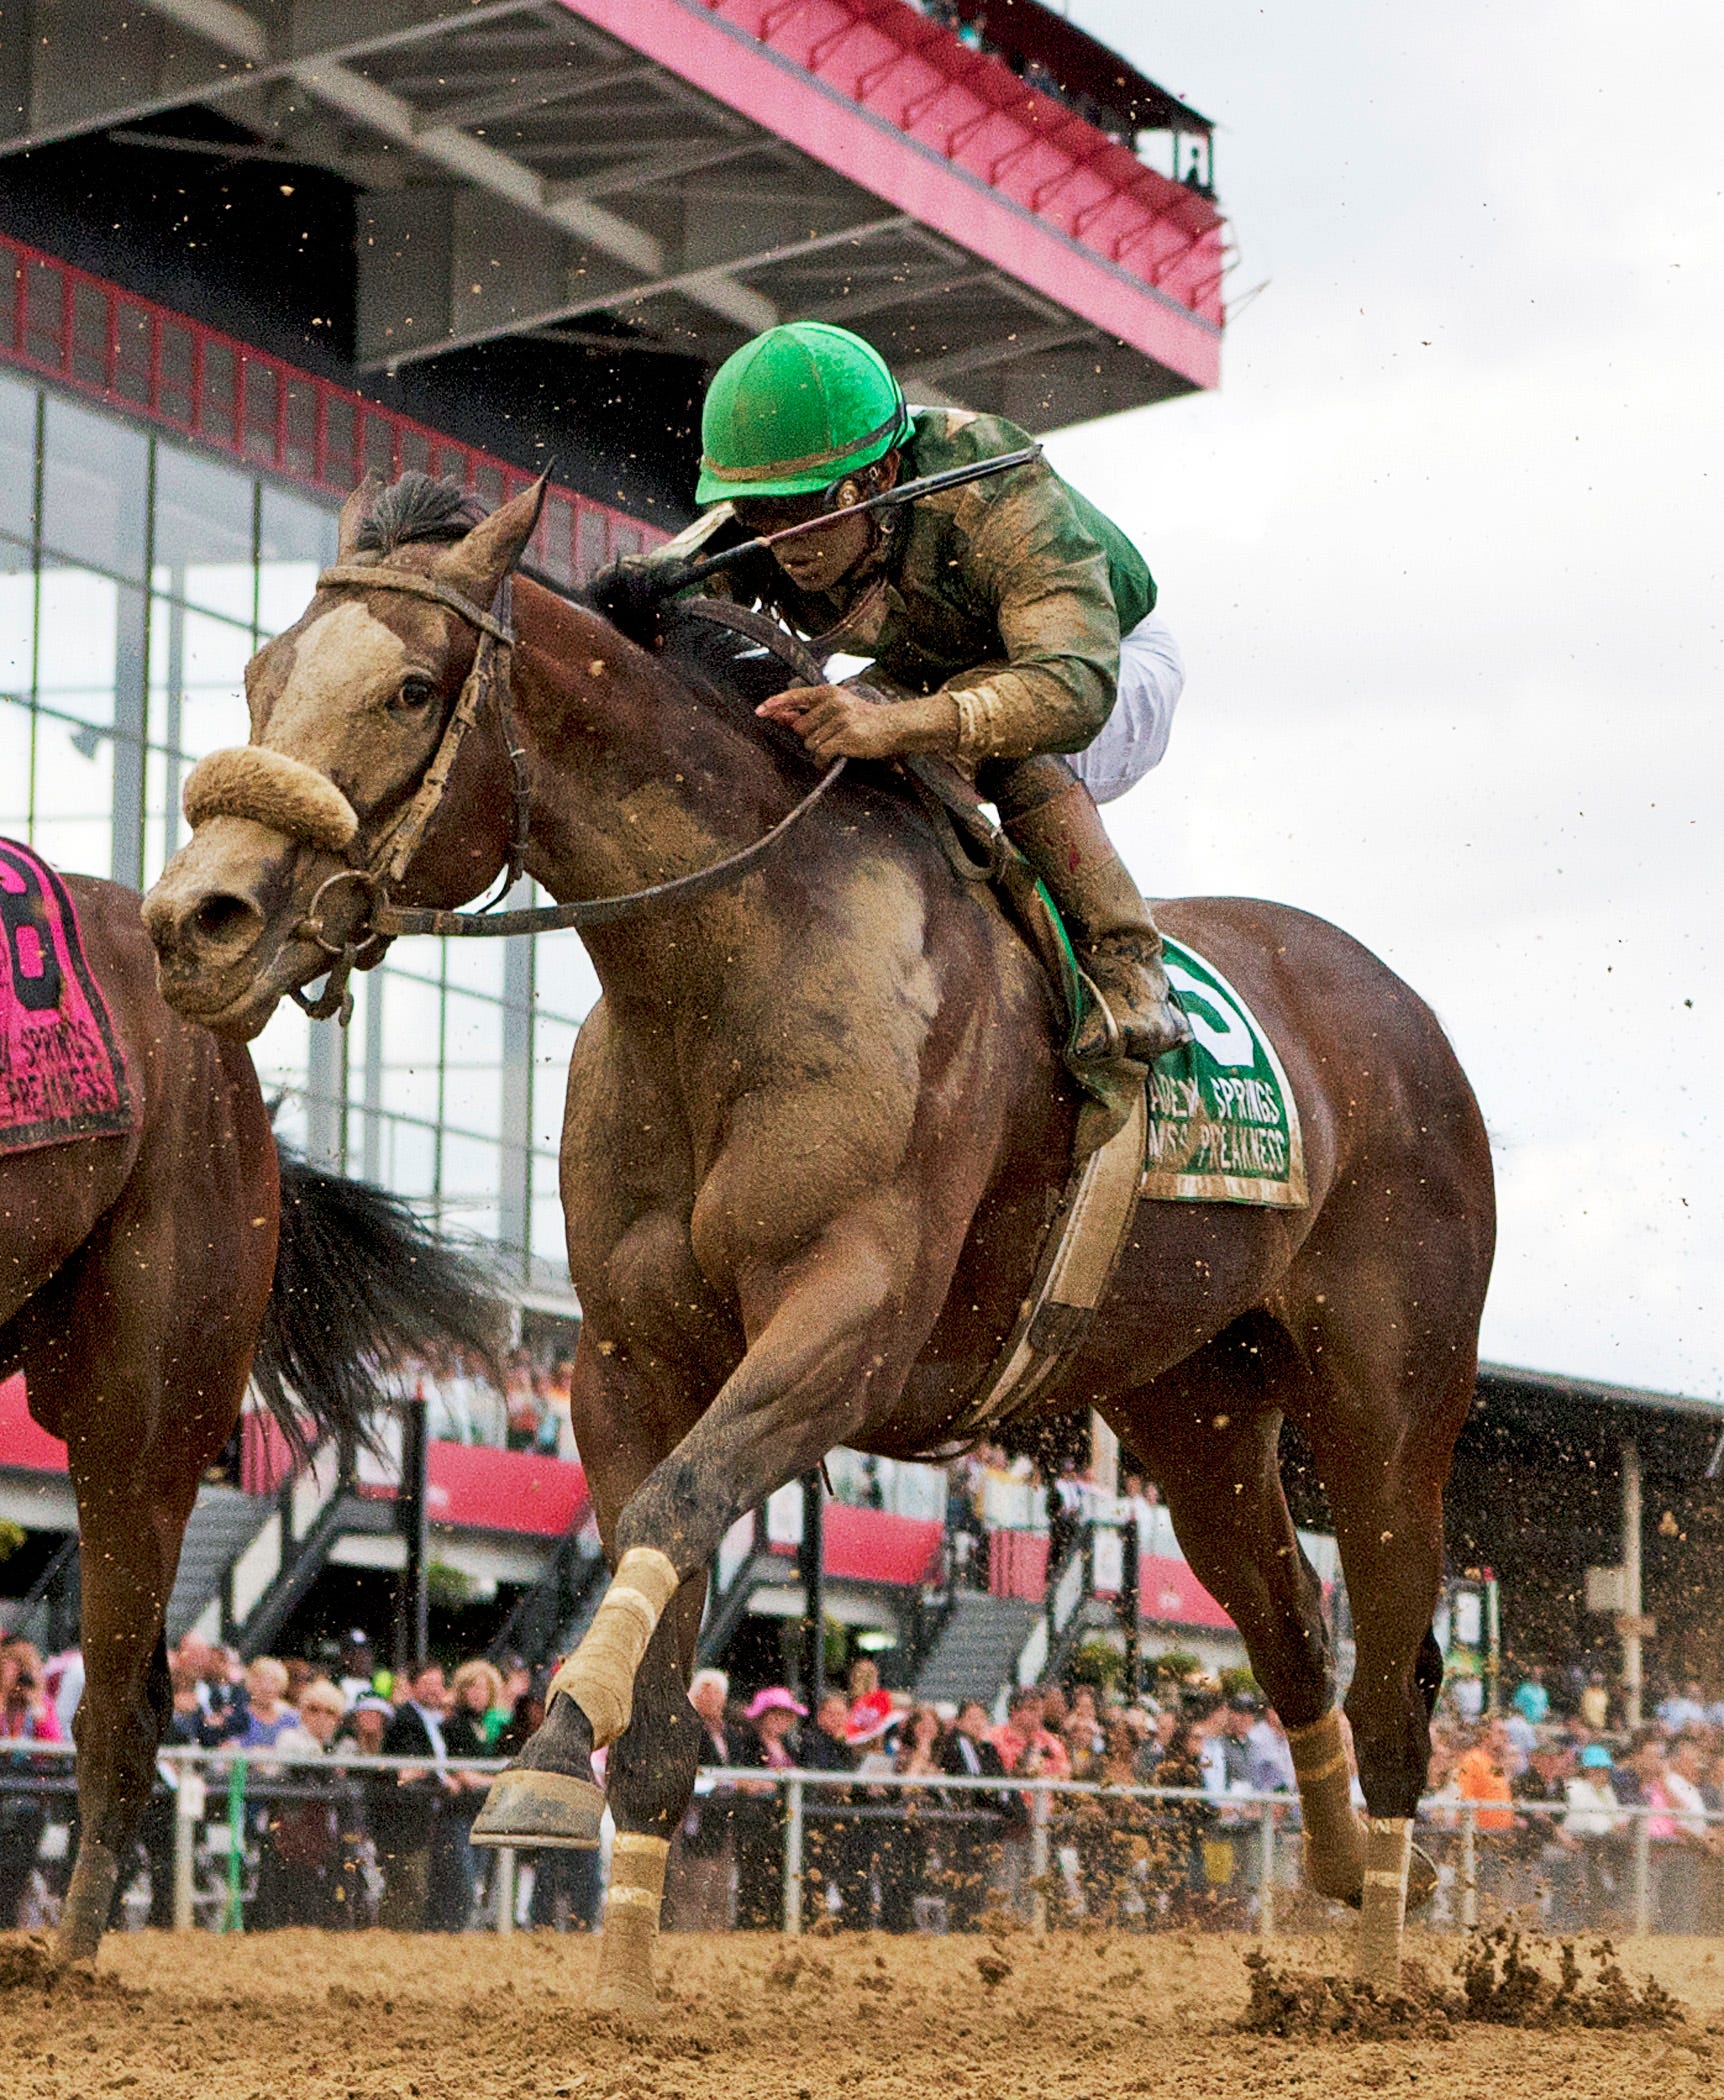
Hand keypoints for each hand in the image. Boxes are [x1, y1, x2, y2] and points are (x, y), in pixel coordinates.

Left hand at [756, 684, 954, 763]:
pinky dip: (824, 760)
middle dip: (810, 737)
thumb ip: (810, 712)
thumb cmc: (864, 719)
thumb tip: (781, 717)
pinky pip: (822, 754)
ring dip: (819, 750)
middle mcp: (834, 703)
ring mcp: (841, 719)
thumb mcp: (838, 709)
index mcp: (829, 692)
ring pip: (810, 743)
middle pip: (801, 727)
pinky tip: (835, 757)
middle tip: (831, 736)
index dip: (775, 704)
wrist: (894, 727)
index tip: (759, 711)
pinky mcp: (847, 737)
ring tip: (838, 745)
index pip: (795, 696)